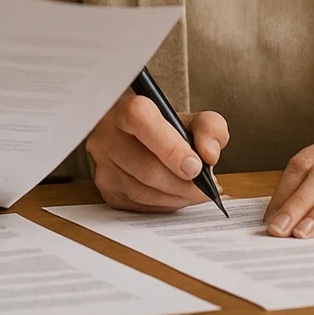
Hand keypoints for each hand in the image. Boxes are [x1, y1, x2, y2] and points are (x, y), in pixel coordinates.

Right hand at [85, 92, 228, 211]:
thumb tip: (209, 154)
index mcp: (127, 108)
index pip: (142, 121)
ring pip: (142, 191)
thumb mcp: (193, 120)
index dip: (170, 147)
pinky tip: (175, 195)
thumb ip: (210, 128)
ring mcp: (103, 164)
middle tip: (205, 187)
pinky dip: (165, 205)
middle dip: (182, 184)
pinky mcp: (107, 189)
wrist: (143, 141)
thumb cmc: (167, 130)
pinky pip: (139, 206)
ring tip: (194, 191)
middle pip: (145, 167)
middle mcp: (107, 135)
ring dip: (176, 197)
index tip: (195, 166)